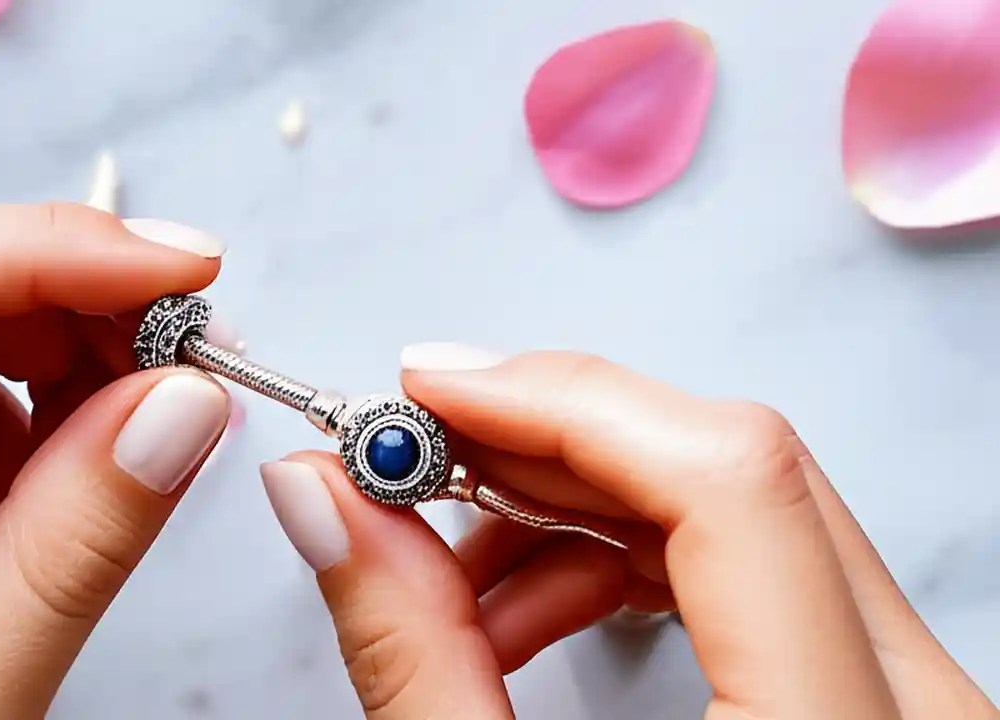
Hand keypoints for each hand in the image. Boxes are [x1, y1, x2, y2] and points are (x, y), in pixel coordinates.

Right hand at [261, 345, 999, 718]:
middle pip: (732, 474)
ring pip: (738, 511)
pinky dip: (619, 562)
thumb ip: (413, 653)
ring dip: (570, 513)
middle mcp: (916, 715)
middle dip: (543, 448)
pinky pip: (748, 566)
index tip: (430, 393)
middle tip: (409, 467)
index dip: (565, 404)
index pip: (728, 483)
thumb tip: (329, 505)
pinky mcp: (873, 699)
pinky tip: (524, 615)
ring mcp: (910, 705)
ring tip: (452, 579)